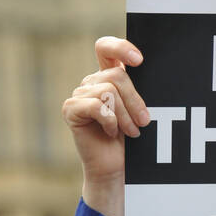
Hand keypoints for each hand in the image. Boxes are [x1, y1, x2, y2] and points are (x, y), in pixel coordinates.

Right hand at [62, 38, 148, 215]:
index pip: (106, 47)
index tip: (139, 61)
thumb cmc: (130, 139)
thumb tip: (144, 70)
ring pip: (109, 92)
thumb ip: (137, 89)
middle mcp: (91, 82)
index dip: (121, 47)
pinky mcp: (71, 109)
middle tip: (144, 122)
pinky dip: (110, 121)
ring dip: (125, 115)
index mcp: (107, 76)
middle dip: (135, 100)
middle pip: (116, 76)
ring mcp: (79, 95)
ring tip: (131, 132)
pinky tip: (112, 133)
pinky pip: (96, 106)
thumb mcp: (138, 110)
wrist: (114, 167)